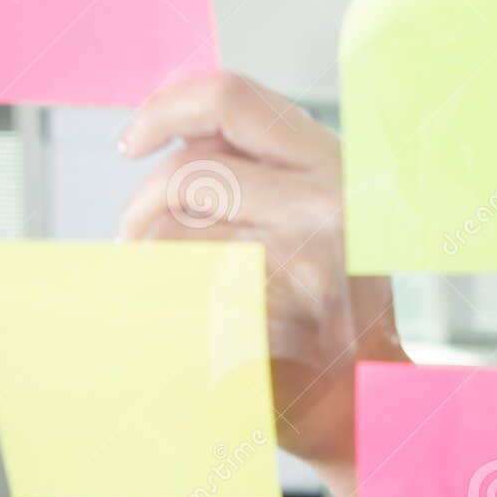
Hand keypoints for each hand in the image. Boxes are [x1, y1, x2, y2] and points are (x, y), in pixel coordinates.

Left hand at [116, 72, 407, 496]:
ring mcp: (307, 256)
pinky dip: (162, 306)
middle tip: (131, 236)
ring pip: (175, 232)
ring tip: (158, 286)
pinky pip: (180, 291)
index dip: (165, 109)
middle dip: (142, 205)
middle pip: (190, 169)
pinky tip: (182, 323)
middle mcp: (331, 200)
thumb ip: (262, 165)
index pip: (233, 98)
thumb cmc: (329, 309)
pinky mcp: (276, 311)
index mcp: (338, 164)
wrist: (364, 399)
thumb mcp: (318, 215)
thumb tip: (171, 124)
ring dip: (147, 261)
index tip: (135, 142)